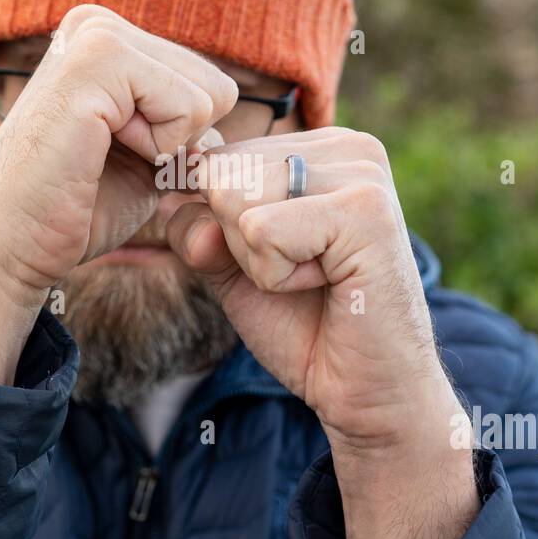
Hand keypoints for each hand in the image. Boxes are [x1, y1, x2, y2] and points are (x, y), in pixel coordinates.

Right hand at [0, 4, 236, 381]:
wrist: (12, 246)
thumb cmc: (75, 210)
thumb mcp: (149, 156)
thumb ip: (187, 124)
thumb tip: (232, 99)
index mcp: (109, 38)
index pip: (209, 84)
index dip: (185, 143)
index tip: (123, 160)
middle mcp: (99, 23)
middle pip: (216, 86)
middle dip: (182, 143)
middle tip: (114, 163)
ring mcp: (95, 34)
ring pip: (207, 96)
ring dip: (168, 147)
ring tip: (103, 157)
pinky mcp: (96, 61)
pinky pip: (188, 108)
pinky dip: (159, 150)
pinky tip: (101, 155)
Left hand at [166, 127, 478, 538]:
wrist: (367, 393)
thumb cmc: (305, 327)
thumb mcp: (232, 266)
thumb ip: (196, 225)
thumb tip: (170, 196)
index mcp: (319, 147)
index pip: (214, 160)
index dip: (223, 227)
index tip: (285, 258)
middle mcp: (347, 146)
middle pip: (220, 174)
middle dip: (238, 243)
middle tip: (301, 275)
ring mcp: (361, 172)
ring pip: (235, 198)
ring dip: (258, 261)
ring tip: (315, 278)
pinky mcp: (364, 209)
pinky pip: (261, 231)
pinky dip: (275, 276)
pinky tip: (327, 285)